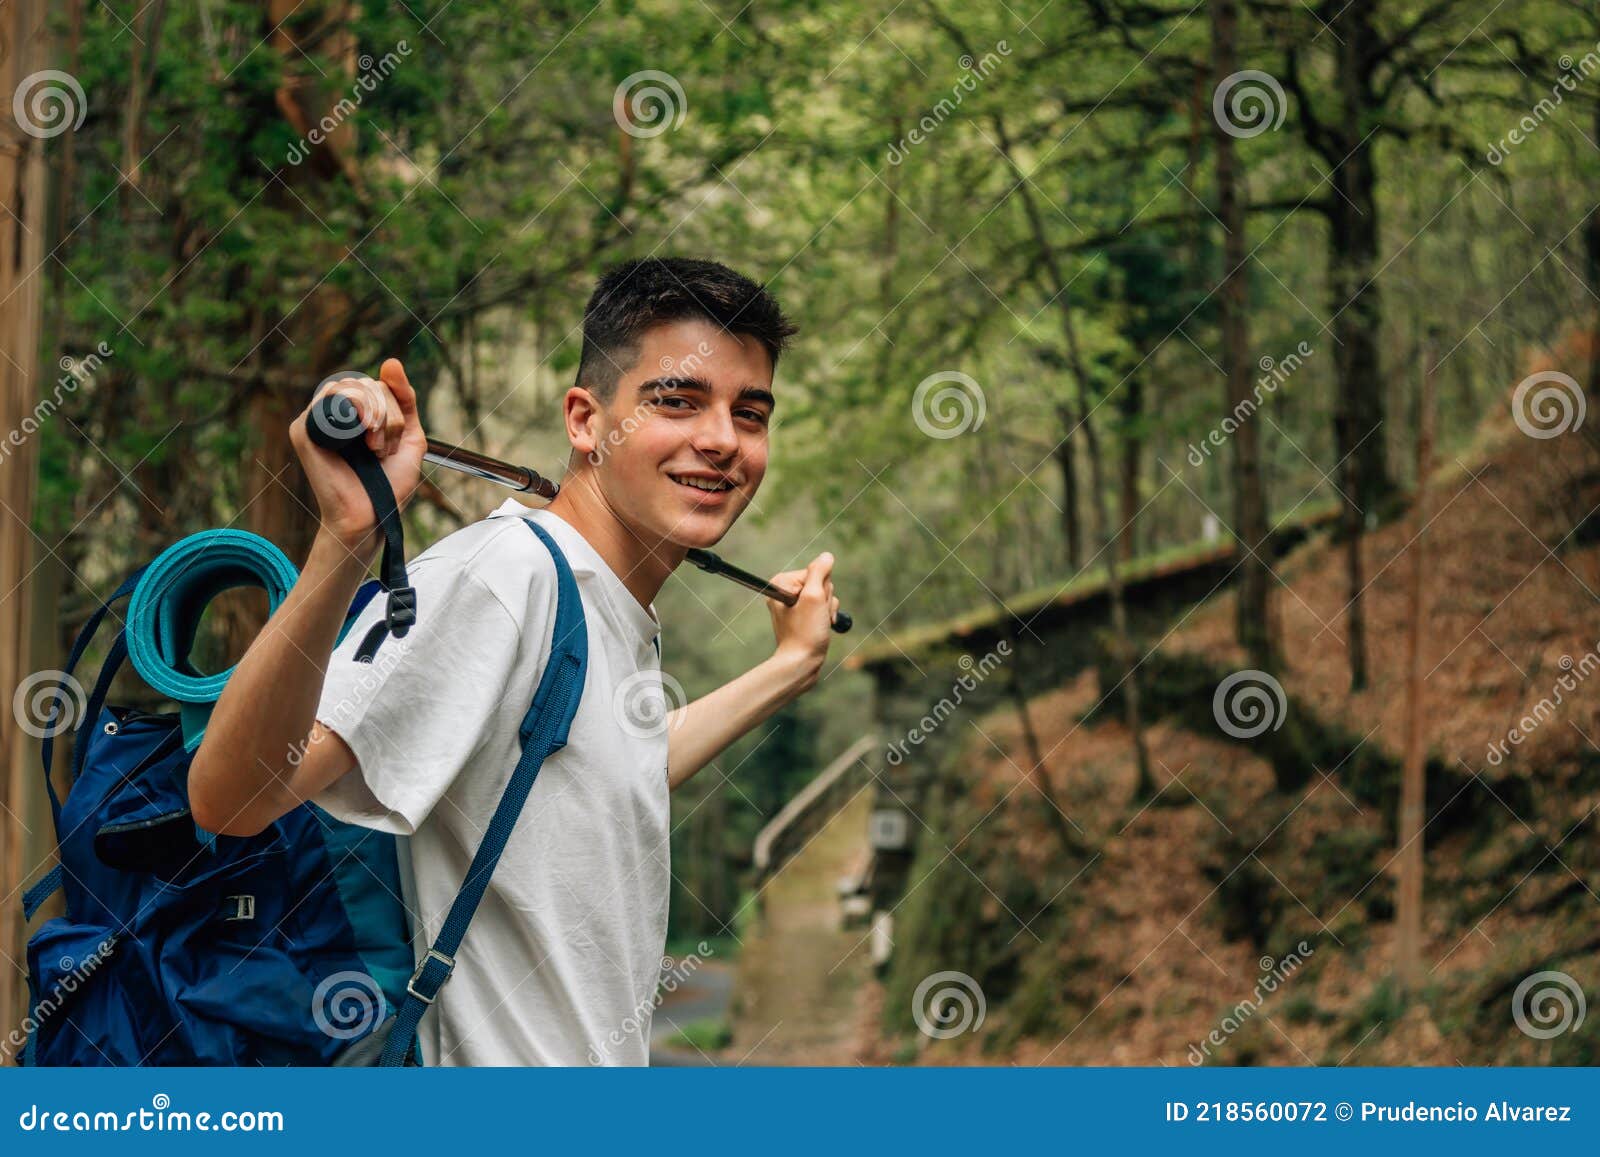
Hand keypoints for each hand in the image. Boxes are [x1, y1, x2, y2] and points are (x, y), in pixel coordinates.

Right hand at [290, 359, 425, 551]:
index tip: (397, 437)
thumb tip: (390, 361)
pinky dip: (358, 413)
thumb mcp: (409, 437)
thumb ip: (405, 400)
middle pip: (368, 384)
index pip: (377, 385)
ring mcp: (316, 420)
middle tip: (385, 448)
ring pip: (352, 387)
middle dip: (389, 415)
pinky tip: (364, 438)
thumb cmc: (388, 484)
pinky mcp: (303, 429)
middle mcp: (334, 414)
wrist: (372, 514)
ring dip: (378, 416)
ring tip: (377, 448)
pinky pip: (330, 397)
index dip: (395, 404)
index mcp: (355, 415)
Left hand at [766, 552, 838, 683]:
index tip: (812, 606)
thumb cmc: (806, 632)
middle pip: (820, 583)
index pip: (814, 572)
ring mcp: (794, 604)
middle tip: (816, 618)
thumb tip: (826, 556)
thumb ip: (819, 573)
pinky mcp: (802, 615)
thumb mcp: (814, 597)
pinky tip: (821, 628)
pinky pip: (823, 606)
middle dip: (824, 600)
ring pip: (824, 595)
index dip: (820, 589)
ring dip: (827, 609)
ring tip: (818, 625)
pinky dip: (826, 616)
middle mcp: (785, 591)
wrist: (801, 663)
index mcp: (781, 583)